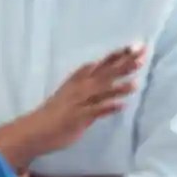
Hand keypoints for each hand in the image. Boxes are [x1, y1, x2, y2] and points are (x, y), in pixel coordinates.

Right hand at [0, 45, 146, 168]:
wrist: (34, 130)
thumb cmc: (55, 115)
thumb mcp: (74, 96)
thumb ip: (92, 90)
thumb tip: (109, 86)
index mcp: (79, 80)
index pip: (101, 64)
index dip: (117, 55)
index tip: (134, 47)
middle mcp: (80, 87)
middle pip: (105, 73)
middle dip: (124, 63)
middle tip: (142, 53)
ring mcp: (79, 102)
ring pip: (101, 90)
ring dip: (119, 85)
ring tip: (136, 79)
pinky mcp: (78, 117)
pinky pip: (95, 111)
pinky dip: (108, 107)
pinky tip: (122, 105)